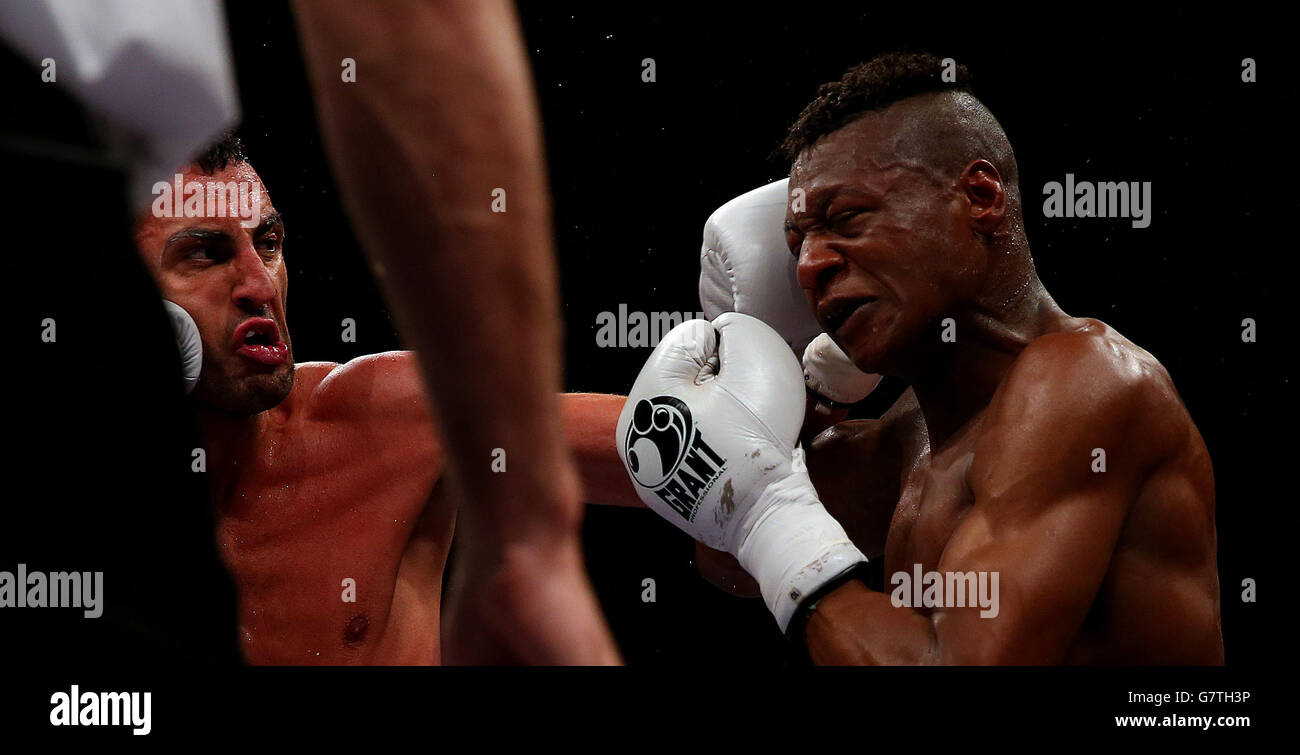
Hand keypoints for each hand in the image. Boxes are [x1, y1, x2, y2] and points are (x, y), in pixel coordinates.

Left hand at [617, 313, 865, 630]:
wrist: (764, 517)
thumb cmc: (757, 439)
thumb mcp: (757, 363)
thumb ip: (739, 332)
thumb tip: (724, 332)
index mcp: (645, 397)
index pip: (692, 341)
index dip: (730, 353)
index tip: (743, 380)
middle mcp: (635, 434)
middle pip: (685, 381)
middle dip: (719, 385)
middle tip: (744, 411)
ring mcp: (646, 469)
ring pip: (687, 417)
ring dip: (716, 415)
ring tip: (740, 435)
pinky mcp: (666, 495)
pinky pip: (692, 452)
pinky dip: (712, 448)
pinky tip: (732, 459)